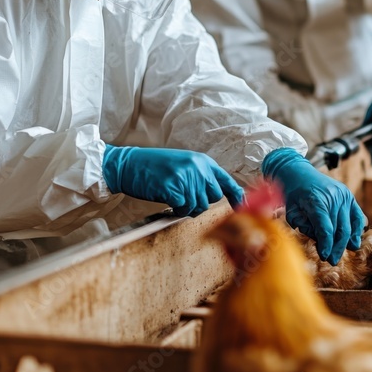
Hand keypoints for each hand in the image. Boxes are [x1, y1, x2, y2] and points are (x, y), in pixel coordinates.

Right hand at [102, 145, 243, 216]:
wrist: (129, 165)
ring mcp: (186, 177)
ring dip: (187, 208)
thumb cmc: (154, 167)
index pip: (226, 181)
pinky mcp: (173, 187)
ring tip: (174, 199)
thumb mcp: (183, 165)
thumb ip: (200, 176)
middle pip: (213, 197)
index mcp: (202, 161)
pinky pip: (183, 208)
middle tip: (185, 200)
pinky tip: (168, 201)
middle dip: (201, 203)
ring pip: (198, 206)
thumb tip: (214, 196)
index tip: (241, 207)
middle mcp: (197, 167)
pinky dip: (176, 209)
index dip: (236, 196)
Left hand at [261, 147, 365, 264]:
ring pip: (348, 225)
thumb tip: (321, 240)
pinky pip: (356, 216)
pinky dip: (356, 230)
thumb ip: (305, 227)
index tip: (324, 256)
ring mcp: (343, 195)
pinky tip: (353, 243)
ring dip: (345, 243)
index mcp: (316, 201)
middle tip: (332, 260)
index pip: (325, 228)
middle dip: (335, 247)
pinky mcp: (348, 196)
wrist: (299, 172)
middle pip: (339, 229)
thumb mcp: (292, 212)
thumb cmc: (293, 195)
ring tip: (339, 254)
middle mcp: (333, 197)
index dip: (326, 244)